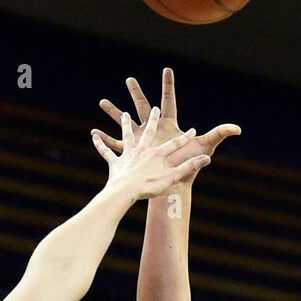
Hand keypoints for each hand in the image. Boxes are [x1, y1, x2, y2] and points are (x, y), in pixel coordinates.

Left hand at [91, 106, 210, 199]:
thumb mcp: (174, 177)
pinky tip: (94, 135)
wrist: (125, 192)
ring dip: (122, 121)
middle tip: (154, 108)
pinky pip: (106, 151)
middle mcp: (143, 148)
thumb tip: (206, 159)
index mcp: (158, 152)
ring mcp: (128, 153)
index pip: (176, 143)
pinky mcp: (115, 162)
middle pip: (149, 128)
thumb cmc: (149, 186)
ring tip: (121, 112)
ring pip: (125, 133)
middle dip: (153, 117)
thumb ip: (190, 166)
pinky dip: (100, 143)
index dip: (186, 138)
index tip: (193, 131)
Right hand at [95, 67, 239, 168]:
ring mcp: (142, 141)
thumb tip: (238, 128)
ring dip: (114, 113)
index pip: (169, 100)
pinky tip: (94, 133)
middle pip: (144, 106)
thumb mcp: (205, 146)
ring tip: (102, 102)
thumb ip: (219, 134)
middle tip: (129, 78)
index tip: (167, 68)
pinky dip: (105, 140)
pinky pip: (116, 145)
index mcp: (169, 125)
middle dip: (136, 92)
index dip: (168, 85)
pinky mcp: (133, 153)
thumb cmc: (190, 166)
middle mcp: (155, 130)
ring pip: (125, 123)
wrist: (175, 185)